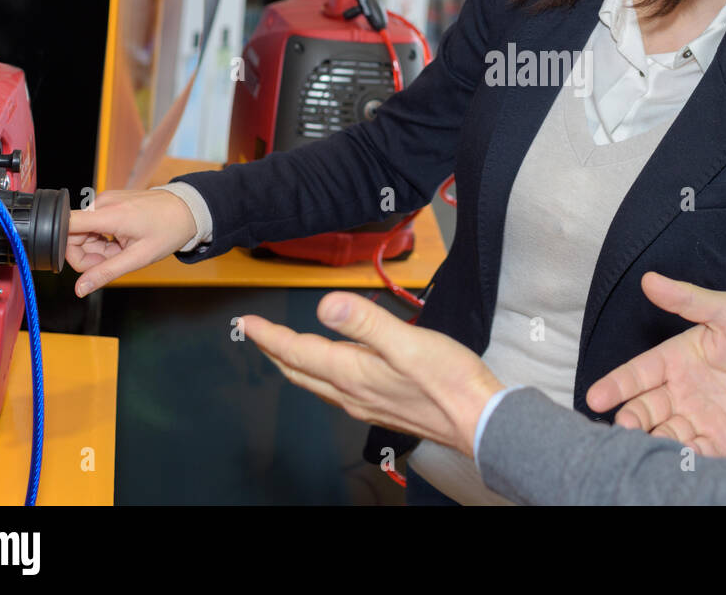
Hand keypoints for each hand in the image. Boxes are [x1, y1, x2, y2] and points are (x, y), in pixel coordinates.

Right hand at [66, 189, 198, 295]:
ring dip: (98, 249)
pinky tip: (122, 242)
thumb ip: (107, 272)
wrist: (187, 209)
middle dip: (89, 256)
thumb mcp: (139, 257)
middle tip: (115, 262)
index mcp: (109, 214)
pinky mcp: (109, 202)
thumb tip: (81, 288)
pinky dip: (103, 239)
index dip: (66, 249)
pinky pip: (93, 226)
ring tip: (123, 250)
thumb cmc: (169, 230)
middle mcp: (103, 202)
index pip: (65, 225)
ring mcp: (106, 201)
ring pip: (83, 233)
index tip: (88, 264)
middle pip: (73, 235)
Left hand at [241, 293, 504, 458]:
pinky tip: (331, 370)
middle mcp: (352, 393)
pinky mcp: (381, 407)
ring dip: (294, 364)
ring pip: (316, 383)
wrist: (478, 421)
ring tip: (283, 349)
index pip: (298, 352)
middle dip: (274, 351)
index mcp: (353, 373)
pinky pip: (336, 391)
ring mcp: (366, 404)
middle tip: (256, 334)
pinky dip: (320, 375)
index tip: (247, 323)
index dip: (269, 336)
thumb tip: (325, 305)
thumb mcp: (408, 342)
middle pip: (300, 371)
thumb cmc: (450, 383)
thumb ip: (365, 321)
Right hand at [586, 272, 725, 456]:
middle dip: (630, 417)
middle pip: (645, 408)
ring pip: (664, 433)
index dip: (617, 385)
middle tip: (623, 425)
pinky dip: (680, 457)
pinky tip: (672, 457)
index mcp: (677, 359)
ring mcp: (700, 418)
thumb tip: (649, 279)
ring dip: (651, 440)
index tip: (596, 396)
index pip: (638, 373)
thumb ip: (689, 299)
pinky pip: (694, 453)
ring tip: (642, 442)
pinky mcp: (722, 443)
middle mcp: (683, 391)